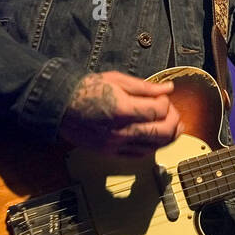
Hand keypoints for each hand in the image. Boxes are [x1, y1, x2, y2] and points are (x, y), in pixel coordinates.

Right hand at [59, 72, 182, 156]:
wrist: (61, 105)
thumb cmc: (87, 90)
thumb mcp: (117, 80)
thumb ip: (145, 87)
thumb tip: (168, 88)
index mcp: (123, 110)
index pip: (160, 111)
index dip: (167, 103)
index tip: (163, 97)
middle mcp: (121, 131)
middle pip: (163, 132)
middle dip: (174, 121)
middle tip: (172, 113)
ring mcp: (116, 144)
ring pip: (155, 146)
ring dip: (168, 136)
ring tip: (171, 125)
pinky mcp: (110, 153)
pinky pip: (139, 155)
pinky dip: (152, 147)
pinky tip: (154, 137)